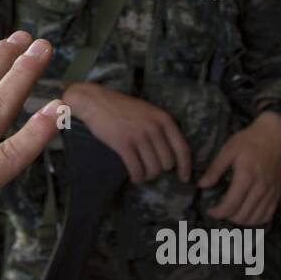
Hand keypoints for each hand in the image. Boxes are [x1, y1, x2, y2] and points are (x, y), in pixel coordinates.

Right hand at [60, 81, 190, 183]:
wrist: (95, 101)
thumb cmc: (122, 107)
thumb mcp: (148, 111)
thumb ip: (161, 127)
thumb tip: (171, 153)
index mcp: (164, 119)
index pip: (182, 148)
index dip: (185, 167)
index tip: (184, 178)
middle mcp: (154, 128)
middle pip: (167, 162)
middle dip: (160, 170)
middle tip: (151, 170)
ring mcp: (139, 136)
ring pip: (153, 169)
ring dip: (148, 176)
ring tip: (142, 174)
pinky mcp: (123, 144)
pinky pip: (136, 169)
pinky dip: (137, 177)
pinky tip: (134, 178)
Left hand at [199, 111, 280, 225]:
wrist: (274, 134)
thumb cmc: (248, 140)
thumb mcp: (228, 150)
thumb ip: (215, 169)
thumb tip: (202, 185)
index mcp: (246, 176)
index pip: (231, 205)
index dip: (218, 212)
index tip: (211, 210)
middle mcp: (261, 187)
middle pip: (243, 215)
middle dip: (228, 217)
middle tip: (220, 210)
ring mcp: (271, 191)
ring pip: (256, 218)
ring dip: (242, 221)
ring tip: (232, 213)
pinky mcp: (278, 192)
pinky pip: (268, 215)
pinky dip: (257, 219)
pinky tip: (248, 214)